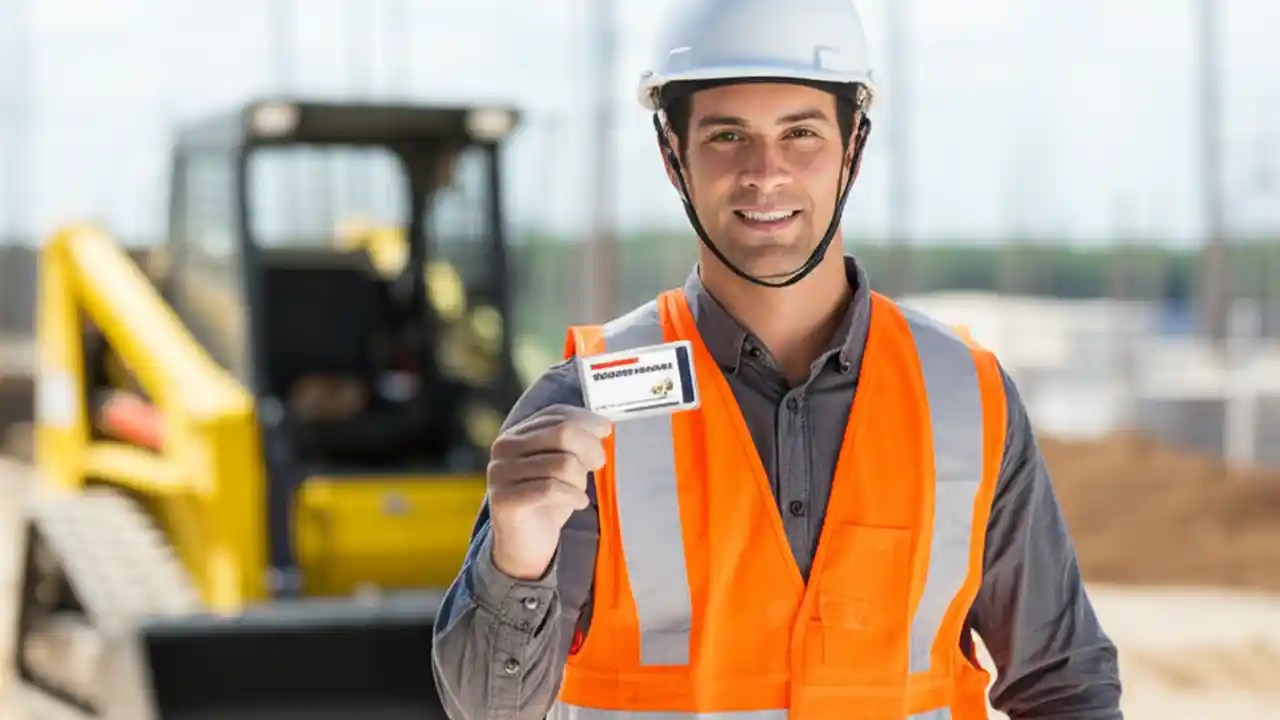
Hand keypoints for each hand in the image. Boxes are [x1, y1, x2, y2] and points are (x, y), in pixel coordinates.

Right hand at [487, 404, 611, 579]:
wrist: (524, 543)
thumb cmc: (547, 501)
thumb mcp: (563, 464)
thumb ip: (575, 441)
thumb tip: (602, 425)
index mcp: (517, 433)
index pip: (557, 414)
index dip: (587, 420)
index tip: (606, 432)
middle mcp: (504, 448)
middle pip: (563, 433)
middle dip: (590, 448)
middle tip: (598, 464)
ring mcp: (500, 473)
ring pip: (562, 463)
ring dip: (580, 480)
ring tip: (577, 491)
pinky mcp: (504, 499)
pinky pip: (551, 489)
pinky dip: (573, 496)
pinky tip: (577, 503)